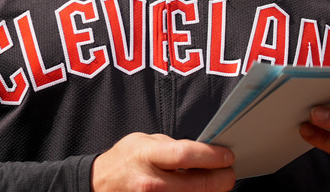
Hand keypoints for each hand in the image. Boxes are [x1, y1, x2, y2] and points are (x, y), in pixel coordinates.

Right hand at [91, 132, 235, 191]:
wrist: (101, 185)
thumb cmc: (124, 161)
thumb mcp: (144, 142)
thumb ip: (172, 146)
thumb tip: (203, 152)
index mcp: (147, 156)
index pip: (186, 155)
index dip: (212, 156)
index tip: (227, 155)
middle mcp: (152, 183)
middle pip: (200, 184)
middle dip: (223, 178)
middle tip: (228, 171)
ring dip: (211, 191)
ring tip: (212, 180)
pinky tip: (197, 189)